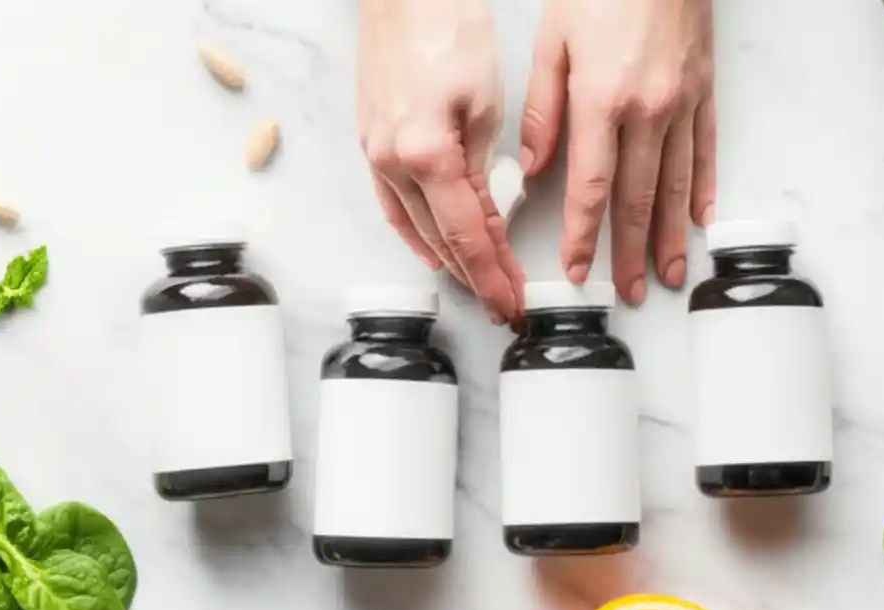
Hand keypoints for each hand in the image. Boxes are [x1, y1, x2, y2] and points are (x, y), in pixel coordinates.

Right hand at [358, 0, 523, 323]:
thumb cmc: (446, 28)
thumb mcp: (485, 101)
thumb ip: (485, 165)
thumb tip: (488, 210)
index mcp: (428, 155)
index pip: (469, 235)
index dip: (494, 274)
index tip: (513, 301)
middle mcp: (393, 163)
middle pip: (442, 241)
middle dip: (476, 279)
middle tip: (503, 307)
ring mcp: (376, 154)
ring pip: (415, 228)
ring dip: (447, 263)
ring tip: (474, 287)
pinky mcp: (371, 142)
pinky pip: (391, 205)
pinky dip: (414, 234)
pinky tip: (431, 250)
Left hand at [520, 0, 715, 304]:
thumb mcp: (552, 39)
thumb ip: (544, 109)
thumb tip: (535, 167)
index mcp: (601, 100)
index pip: (591, 188)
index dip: (582, 236)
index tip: (575, 269)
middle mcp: (648, 110)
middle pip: (638, 200)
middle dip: (629, 253)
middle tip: (625, 291)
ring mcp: (683, 103)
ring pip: (676, 186)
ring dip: (669, 237)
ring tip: (666, 274)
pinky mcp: (705, 90)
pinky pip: (705, 152)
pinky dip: (701, 190)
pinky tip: (698, 220)